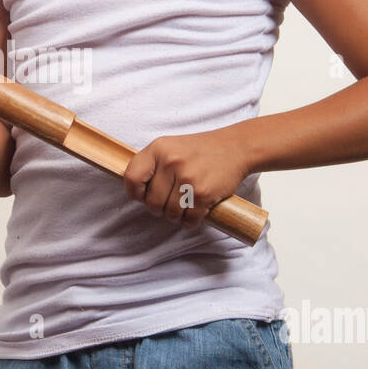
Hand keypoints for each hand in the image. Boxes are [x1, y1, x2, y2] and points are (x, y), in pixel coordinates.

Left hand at [123, 130, 249, 228]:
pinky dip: (190, 222)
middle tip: (169, 202)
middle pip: (152, 202)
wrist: (236, 147)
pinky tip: (194, 213)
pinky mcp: (204, 194)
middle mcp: (171, 162)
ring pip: (170, 214)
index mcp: (158, 149)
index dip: (136, 193)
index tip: (144, 195)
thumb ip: (152, 165)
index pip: (132, 178)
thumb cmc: (200, 150)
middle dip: (159, 208)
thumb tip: (137, 191)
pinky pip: (189, 220)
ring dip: (176, 216)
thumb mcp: (170, 146)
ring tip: (183, 206)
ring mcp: (188, 179)